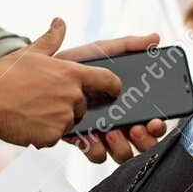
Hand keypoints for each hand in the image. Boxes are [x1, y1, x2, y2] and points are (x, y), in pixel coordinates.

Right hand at [0, 19, 125, 147]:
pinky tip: (27, 122)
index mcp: (71, 73)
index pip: (107, 80)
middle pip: (83, 106)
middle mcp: (72, 96)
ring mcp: (63, 117)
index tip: (114, 90)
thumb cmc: (4, 75)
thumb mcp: (30, 53)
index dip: (113, 86)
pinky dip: (44, 133)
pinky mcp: (52, 136)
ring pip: (69, 123)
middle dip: (69, 105)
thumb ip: (51, 39)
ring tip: (32, 110)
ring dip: (56, 120)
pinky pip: (54, 137)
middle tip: (43, 100)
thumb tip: (59, 22)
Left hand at [57, 29, 169, 163]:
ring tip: (111, 131)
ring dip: (121, 144)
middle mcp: (118, 121)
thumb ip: (127, 45)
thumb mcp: (100, 51)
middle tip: (135, 127)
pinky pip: (97, 154)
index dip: (158, 124)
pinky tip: (91, 137)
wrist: (34, 77)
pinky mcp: (83, 140)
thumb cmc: (71, 64)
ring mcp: (102, 133)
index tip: (155, 120)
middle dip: (144, 138)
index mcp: (126, 103)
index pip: (151, 120)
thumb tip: (155, 37)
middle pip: (143, 140)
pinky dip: (96, 149)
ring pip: (123, 152)